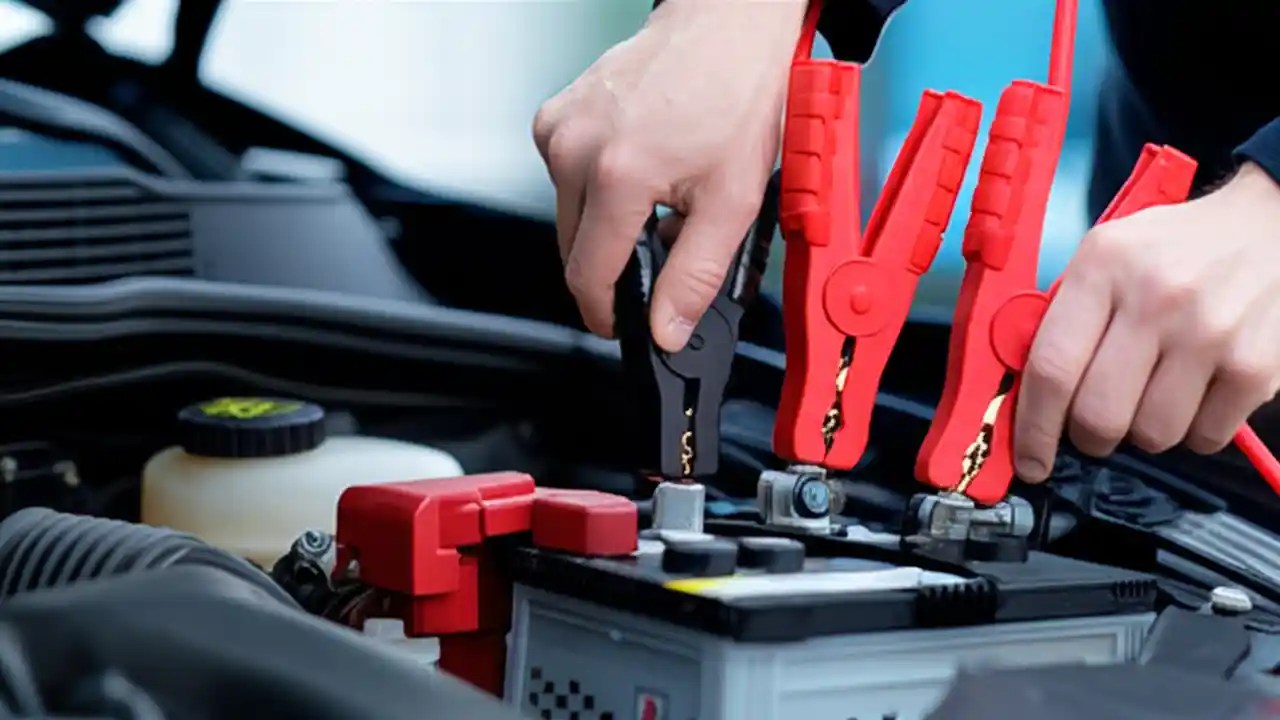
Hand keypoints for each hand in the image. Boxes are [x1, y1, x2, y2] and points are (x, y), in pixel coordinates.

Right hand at [532, 0, 805, 350]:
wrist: (726, 27)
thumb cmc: (735, 93)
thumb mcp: (734, 199)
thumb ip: (695, 275)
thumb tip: (668, 329)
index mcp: (616, 174)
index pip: (588, 277)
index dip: (609, 313)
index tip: (626, 323)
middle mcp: (573, 148)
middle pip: (573, 250)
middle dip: (615, 264)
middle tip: (665, 244)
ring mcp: (558, 128)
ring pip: (569, 217)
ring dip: (607, 226)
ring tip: (658, 196)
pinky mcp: (553, 117)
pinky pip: (565, 179)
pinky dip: (597, 189)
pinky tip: (637, 166)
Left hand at [1015, 162, 1279, 481]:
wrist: (1270, 225)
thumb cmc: (1173, 249)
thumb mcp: (1106, 255)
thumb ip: (1065, 316)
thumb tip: (1027, 394)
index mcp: (1103, 267)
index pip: (1051, 368)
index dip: (1033, 428)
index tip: (1030, 460)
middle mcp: (1156, 299)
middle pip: (1099, 415)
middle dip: (1089, 437)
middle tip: (1096, 427)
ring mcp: (1209, 333)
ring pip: (1152, 435)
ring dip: (1145, 432)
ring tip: (1155, 394)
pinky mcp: (1255, 365)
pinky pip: (1205, 437)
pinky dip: (1195, 431)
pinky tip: (1197, 393)